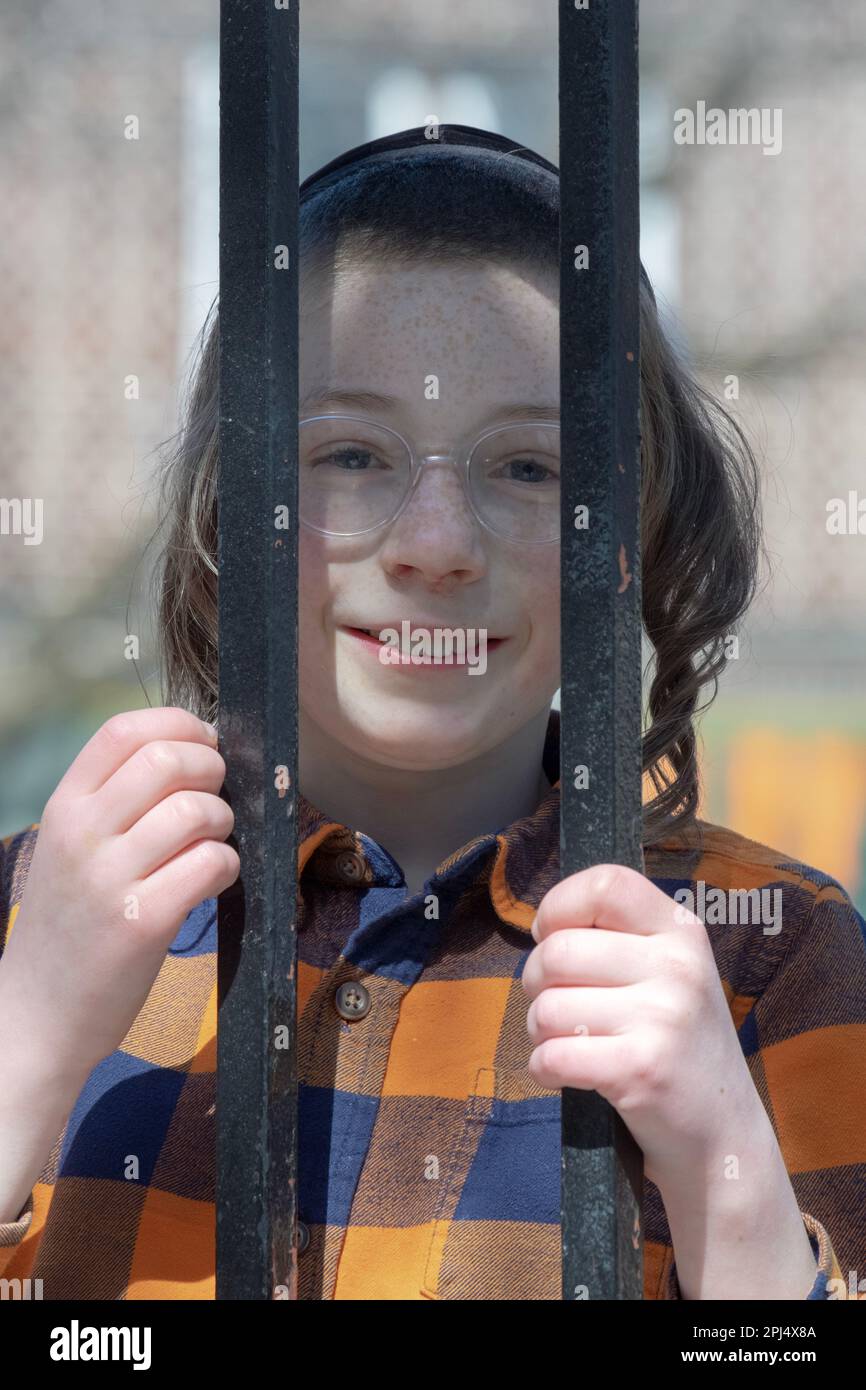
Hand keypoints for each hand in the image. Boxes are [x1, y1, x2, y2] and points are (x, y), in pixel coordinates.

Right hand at [0, 707, 239, 1083]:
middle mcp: (82, 833)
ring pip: (197, 810)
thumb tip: (194, 753)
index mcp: (65, 806)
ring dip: (223, 822)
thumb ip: (117, 801)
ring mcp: (109, 877)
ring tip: (212, 844)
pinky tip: (214, 880)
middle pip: (169, 759)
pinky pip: (210, 864)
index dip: (180, 725)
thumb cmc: (71, 923)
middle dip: (212, 770)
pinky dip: (227, 866)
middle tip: (216, 799)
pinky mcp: (142, 921)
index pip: (124, 730)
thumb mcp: (72, 847)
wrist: (37, 1014)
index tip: (205, 743)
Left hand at [520, 864, 765, 1190]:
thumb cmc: (678, 1046)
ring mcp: (663, 1018)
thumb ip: (620, 939)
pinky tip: (564, 1073)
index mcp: (682, 931)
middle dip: (536, 982)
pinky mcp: (642, 1071)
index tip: (551, 935)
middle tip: (555, 1004)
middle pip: (558, 950)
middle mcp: (677, 967)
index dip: (560, 906)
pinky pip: (553, 1055)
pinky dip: (543, 1068)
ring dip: (539, 1031)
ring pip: (547, 1007)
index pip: (606, 883)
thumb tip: (543, 927)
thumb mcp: (671, 974)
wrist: (724, 1136)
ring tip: (568, 1042)